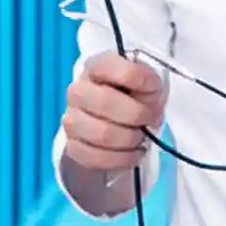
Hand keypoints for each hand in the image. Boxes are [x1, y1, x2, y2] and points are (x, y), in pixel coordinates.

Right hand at [61, 51, 166, 171]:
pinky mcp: (73, 147)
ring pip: (102, 134)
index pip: (110, 66)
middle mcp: (77, 91)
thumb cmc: (132, 95)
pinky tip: (134, 153)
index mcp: (95, 67)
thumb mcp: (146, 84)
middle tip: (150, 119)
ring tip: (141, 137)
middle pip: (106, 102)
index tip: (154, 89)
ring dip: (130, 139)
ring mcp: (71, 120)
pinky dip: (123, 159)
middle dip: (136, 114)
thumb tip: (151, 107)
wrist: (112, 120)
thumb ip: (150, 88)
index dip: (139, 78)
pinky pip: (96, 158)